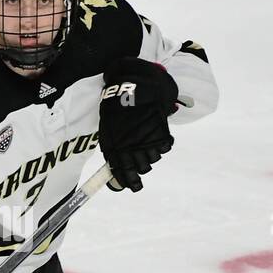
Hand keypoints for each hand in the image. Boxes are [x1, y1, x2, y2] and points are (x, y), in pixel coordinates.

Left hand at [98, 56, 176, 192]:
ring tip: (147, 139)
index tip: (133, 186)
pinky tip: (156, 135)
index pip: (124, 174)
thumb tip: (115, 166)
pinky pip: (165, 147)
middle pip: (142, 169)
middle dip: (141, 165)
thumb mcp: (108, 128)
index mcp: (116, 149)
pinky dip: (162, 143)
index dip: (129, 182)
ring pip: (153, 159)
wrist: (133, 86)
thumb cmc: (116, 106)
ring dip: (151, 153)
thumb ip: (112, 148)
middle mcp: (133, 149)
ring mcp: (148, 142)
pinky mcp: (160, 133)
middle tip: (139, 155)